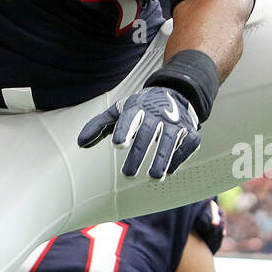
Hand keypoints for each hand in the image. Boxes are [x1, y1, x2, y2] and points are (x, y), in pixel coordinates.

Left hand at [77, 86, 199, 178]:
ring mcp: (176, 122)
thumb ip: (98, 125)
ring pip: (170, 140)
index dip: (125, 129)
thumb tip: (80, 143)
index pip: (130, 117)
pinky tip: (170, 170)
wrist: (174, 94)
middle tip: (128, 174)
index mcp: (137, 108)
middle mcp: (157, 114)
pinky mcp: (190, 132)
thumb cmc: (140, 108)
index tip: (118, 144)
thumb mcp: (118, 112)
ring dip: (162, 158)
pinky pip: (187, 145)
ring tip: (153, 176)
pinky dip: (179, 157)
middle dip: (139, 153)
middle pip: (149, 132)